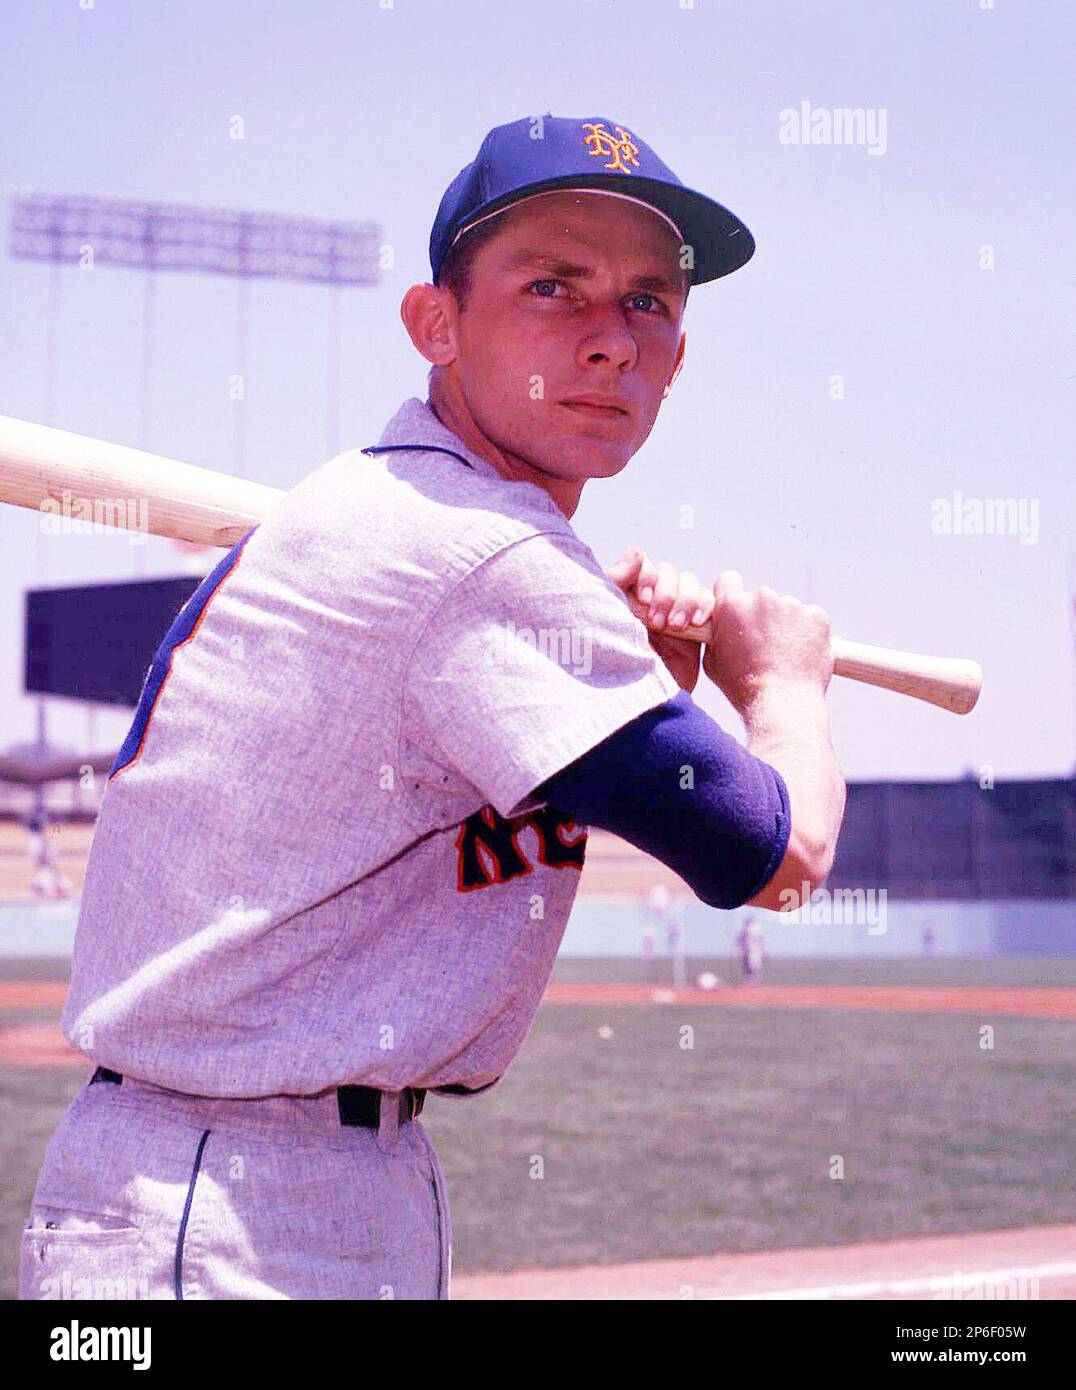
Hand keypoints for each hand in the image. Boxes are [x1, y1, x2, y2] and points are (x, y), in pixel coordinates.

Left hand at [605, 547, 715, 693]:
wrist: (638, 703)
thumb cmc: (613, 662)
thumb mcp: (608, 617)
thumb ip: (617, 581)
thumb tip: (639, 554)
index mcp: (626, 595)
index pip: (644, 565)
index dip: (649, 577)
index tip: (644, 600)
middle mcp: (651, 601)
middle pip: (670, 572)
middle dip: (669, 592)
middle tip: (659, 622)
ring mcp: (674, 614)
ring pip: (690, 583)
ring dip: (686, 599)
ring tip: (676, 626)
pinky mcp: (694, 630)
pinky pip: (708, 603)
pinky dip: (705, 607)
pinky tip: (695, 624)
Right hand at [702, 569, 832, 716]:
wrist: (784, 705)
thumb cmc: (744, 688)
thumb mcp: (713, 662)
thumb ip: (715, 635)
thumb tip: (718, 625)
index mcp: (732, 605)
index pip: (728, 580)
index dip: (730, 595)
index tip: (736, 611)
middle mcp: (762, 597)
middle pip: (760, 598)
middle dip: (760, 616)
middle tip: (762, 647)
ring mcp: (792, 605)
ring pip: (786, 610)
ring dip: (784, 626)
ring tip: (783, 657)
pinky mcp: (817, 616)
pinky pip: (809, 619)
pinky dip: (806, 633)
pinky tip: (799, 655)